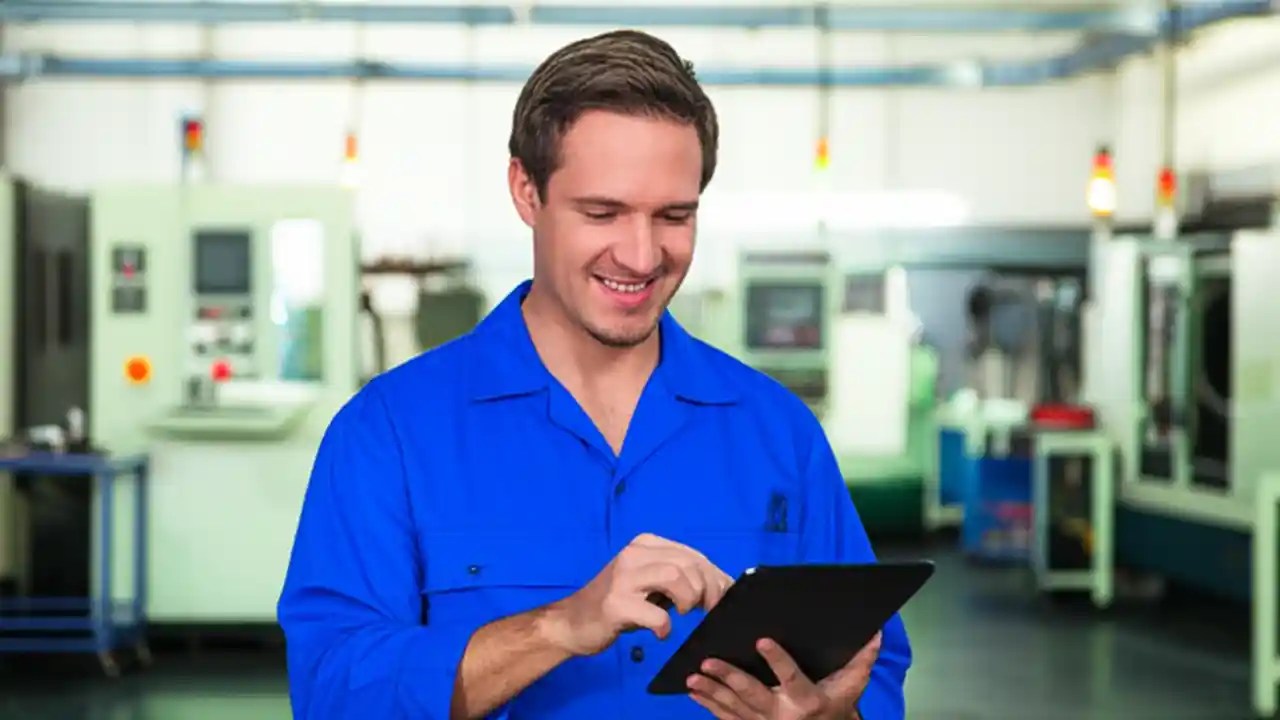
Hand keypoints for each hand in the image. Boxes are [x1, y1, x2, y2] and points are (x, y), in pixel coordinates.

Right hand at [543, 533, 732, 656]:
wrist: (572, 622)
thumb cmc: (619, 604)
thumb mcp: (651, 583)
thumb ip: (681, 578)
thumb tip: (723, 586)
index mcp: (645, 544)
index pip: (693, 555)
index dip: (716, 578)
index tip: (721, 600)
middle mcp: (634, 553)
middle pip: (688, 564)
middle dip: (707, 591)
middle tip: (704, 612)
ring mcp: (623, 577)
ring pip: (675, 577)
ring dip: (688, 601)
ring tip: (680, 614)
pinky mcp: (616, 603)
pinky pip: (656, 614)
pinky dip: (664, 627)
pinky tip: (659, 633)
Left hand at [687, 632, 881, 719]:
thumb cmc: (836, 707)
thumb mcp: (851, 688)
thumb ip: (861, 661)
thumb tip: (875, 632)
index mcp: (808, 701)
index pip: (791, 677)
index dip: (777, 661)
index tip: (762, 640)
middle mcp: (783, 715)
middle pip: (752, 694)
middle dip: (729, 678)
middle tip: (709, 662)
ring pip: (733, 708)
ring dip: (712, 691)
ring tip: (693, 676)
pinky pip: (726, 719)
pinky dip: (709, 705)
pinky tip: (694, 691)